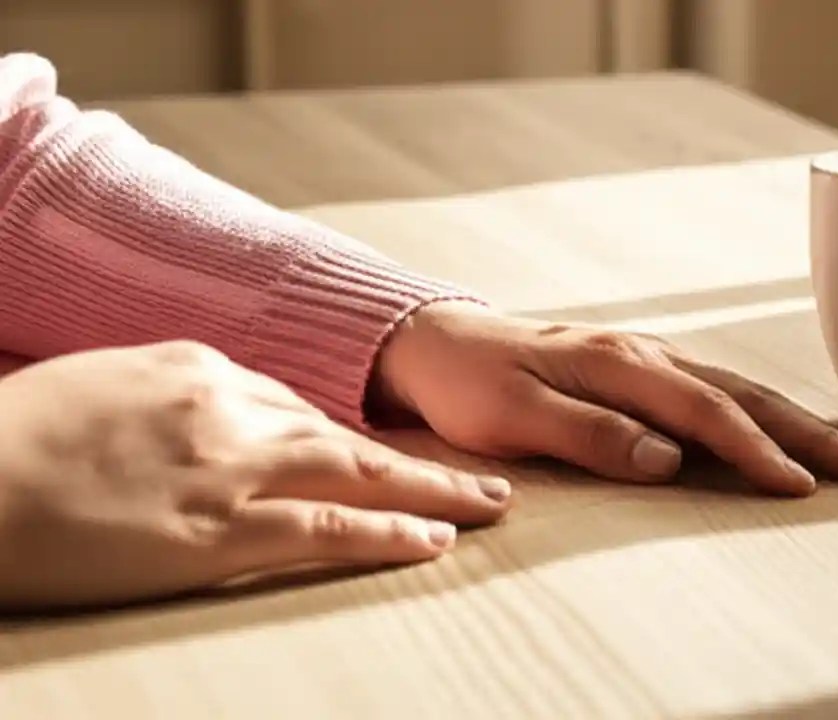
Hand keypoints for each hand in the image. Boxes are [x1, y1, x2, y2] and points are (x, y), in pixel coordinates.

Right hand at [0, 341, 510, 611]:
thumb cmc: (16, 434)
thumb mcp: (103, 384)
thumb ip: (172, 393)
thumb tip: (206, 410)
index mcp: (200, 367)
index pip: (299, 407)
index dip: (352, 440)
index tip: (388, 459)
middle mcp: (232, 407)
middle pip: (348, 436)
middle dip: (421, 460)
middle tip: (484, 476)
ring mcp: (232, 468)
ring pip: (358, 475)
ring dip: (433, 492)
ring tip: (488, 506)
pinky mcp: (220, 530)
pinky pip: (327, 531)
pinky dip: (388, 535)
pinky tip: (434, 541)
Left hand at [374, 303, 837, 495]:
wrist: (436, 341)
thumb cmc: (468, 384)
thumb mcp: (512, 414)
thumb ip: (589, 434)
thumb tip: (666, 460)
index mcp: (619, 366)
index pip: (706, 413)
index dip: (756, 451)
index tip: (802, 488)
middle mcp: (644, 356)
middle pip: (743, 396)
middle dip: (811, 435)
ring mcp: (646, 359)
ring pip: (737, 389)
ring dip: (796, 422)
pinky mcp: (640, 369)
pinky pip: (715, 389)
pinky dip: (761, 411)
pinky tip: (781, 427)